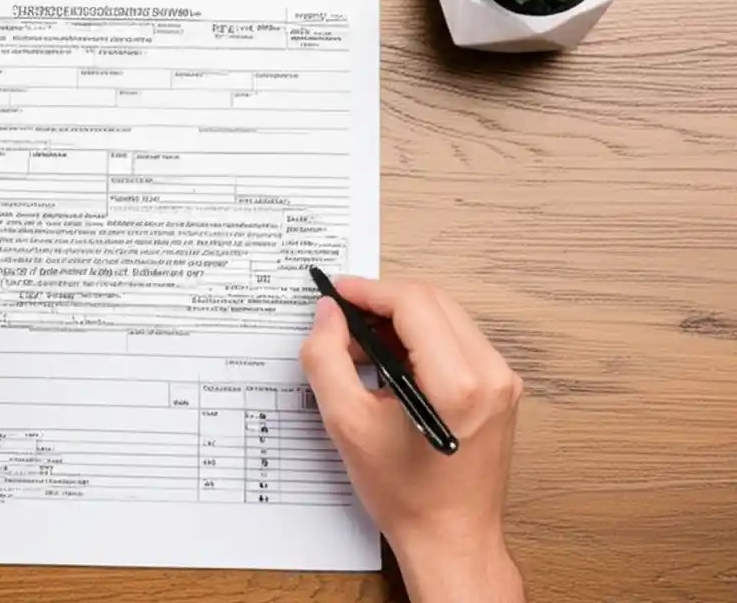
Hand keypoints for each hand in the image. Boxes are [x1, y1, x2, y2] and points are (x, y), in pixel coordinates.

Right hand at [300, 277, 524, 602]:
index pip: (413, 303)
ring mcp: (502, 380)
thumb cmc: (406, 494)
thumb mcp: (347, 425)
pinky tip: (389, 364)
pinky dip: (420, 340)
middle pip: (432, 302)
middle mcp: (491, 374)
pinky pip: (457, 340)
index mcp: (458, 384)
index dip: (368, 291)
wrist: (451, 538)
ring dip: (399, 321)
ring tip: (360, 349)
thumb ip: (327, 360)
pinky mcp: (501, 387)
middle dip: (381, 303)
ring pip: (445, 317)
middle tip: (340, 322)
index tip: (336, 294)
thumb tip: (327, 315)